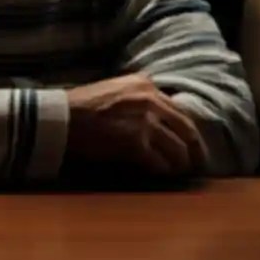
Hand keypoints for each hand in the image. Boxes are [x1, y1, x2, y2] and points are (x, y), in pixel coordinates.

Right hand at [65, 73, 205, 175]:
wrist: (61, 118)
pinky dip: (163, 170)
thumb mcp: (114, 89)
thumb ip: (137, 97)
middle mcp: (151, 99)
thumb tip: (155, 117)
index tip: (191, 141)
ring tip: (181, 172)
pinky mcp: (136, 143)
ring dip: (180, 163)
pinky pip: (159, 161)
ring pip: (176, 147)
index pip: (177, 108)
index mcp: (146, 84)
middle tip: (199, 162)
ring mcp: (145, 121)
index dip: (186, 128)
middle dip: (194, 148)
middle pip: (185, 127)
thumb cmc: (80, 107)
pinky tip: (163, 175)